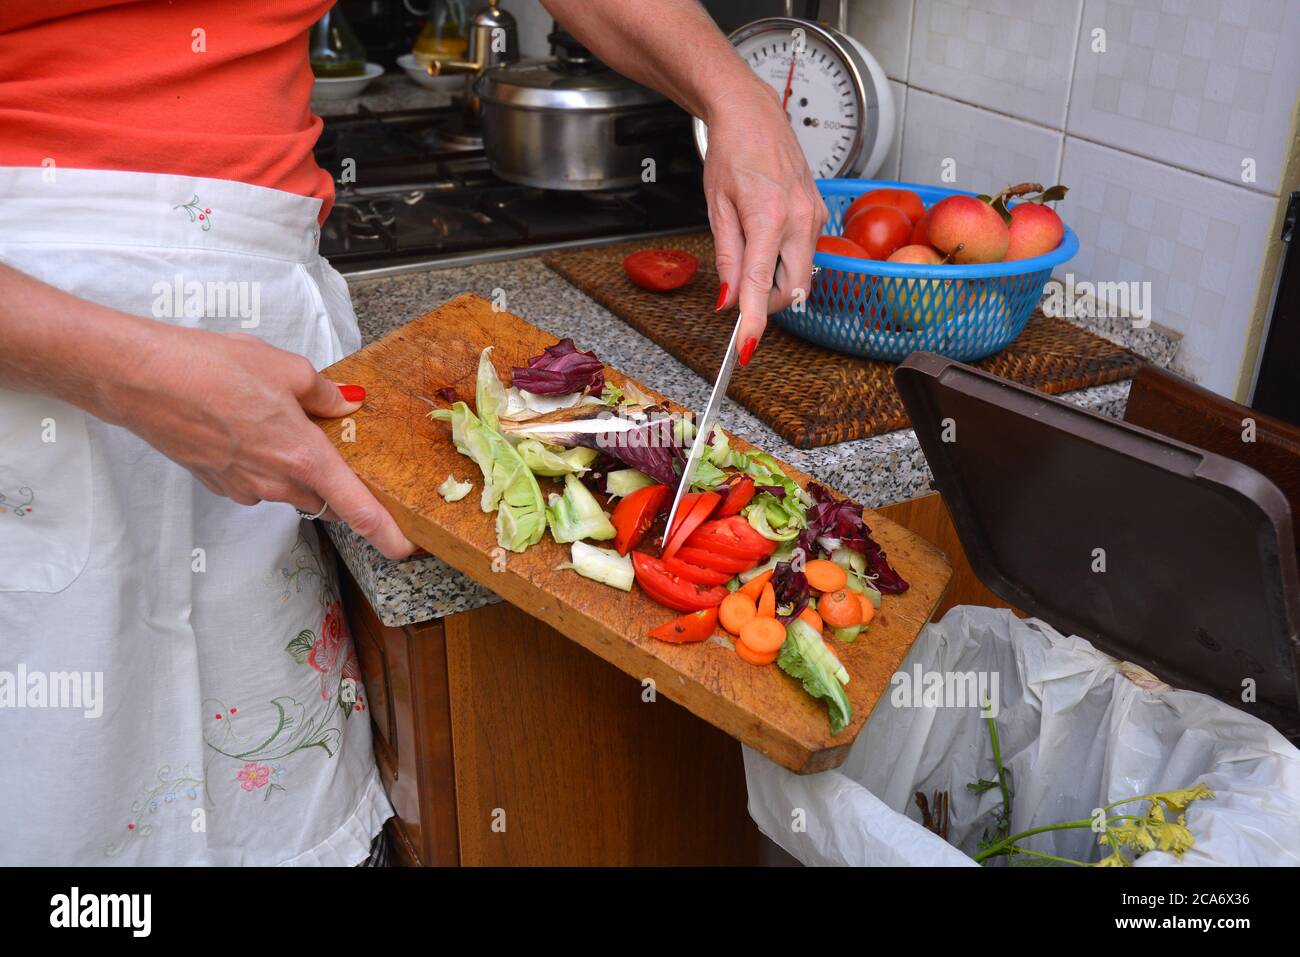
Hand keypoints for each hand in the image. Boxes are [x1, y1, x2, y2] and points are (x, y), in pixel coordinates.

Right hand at [100, 325, 416, 559]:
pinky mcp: (219, 484)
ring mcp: (245, 488)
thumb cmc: (211, 369)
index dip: (387, 533)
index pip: (358, 509)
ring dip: (296, 468)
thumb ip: (324, 392)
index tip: (407, 547)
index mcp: (304, 458)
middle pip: (325, 499)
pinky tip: (247, 426)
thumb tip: (347, 401)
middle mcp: (277, 483)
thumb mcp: (285, 368)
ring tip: (278, 421)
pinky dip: (263, 461)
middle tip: (333, 445)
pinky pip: (257, 481)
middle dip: (335, 481)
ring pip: (290, 490)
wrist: (142, 379)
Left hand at [703, 80, 827, 363]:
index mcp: (769, 218)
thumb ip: (727, 258)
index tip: (745, 349)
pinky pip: (805, 253)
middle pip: (792, 289)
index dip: (753, 323)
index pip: (762, 286)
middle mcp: (801, 219)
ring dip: (776, 279)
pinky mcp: (820, 213)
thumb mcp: (717, 208)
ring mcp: (815, 216)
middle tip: (741, 295)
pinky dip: (785, 260)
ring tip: (750, 250)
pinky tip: (766, 237)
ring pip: (800, 273)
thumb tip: (728, 299)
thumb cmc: (731, 153)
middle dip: (767, 303)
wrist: (753, 116)